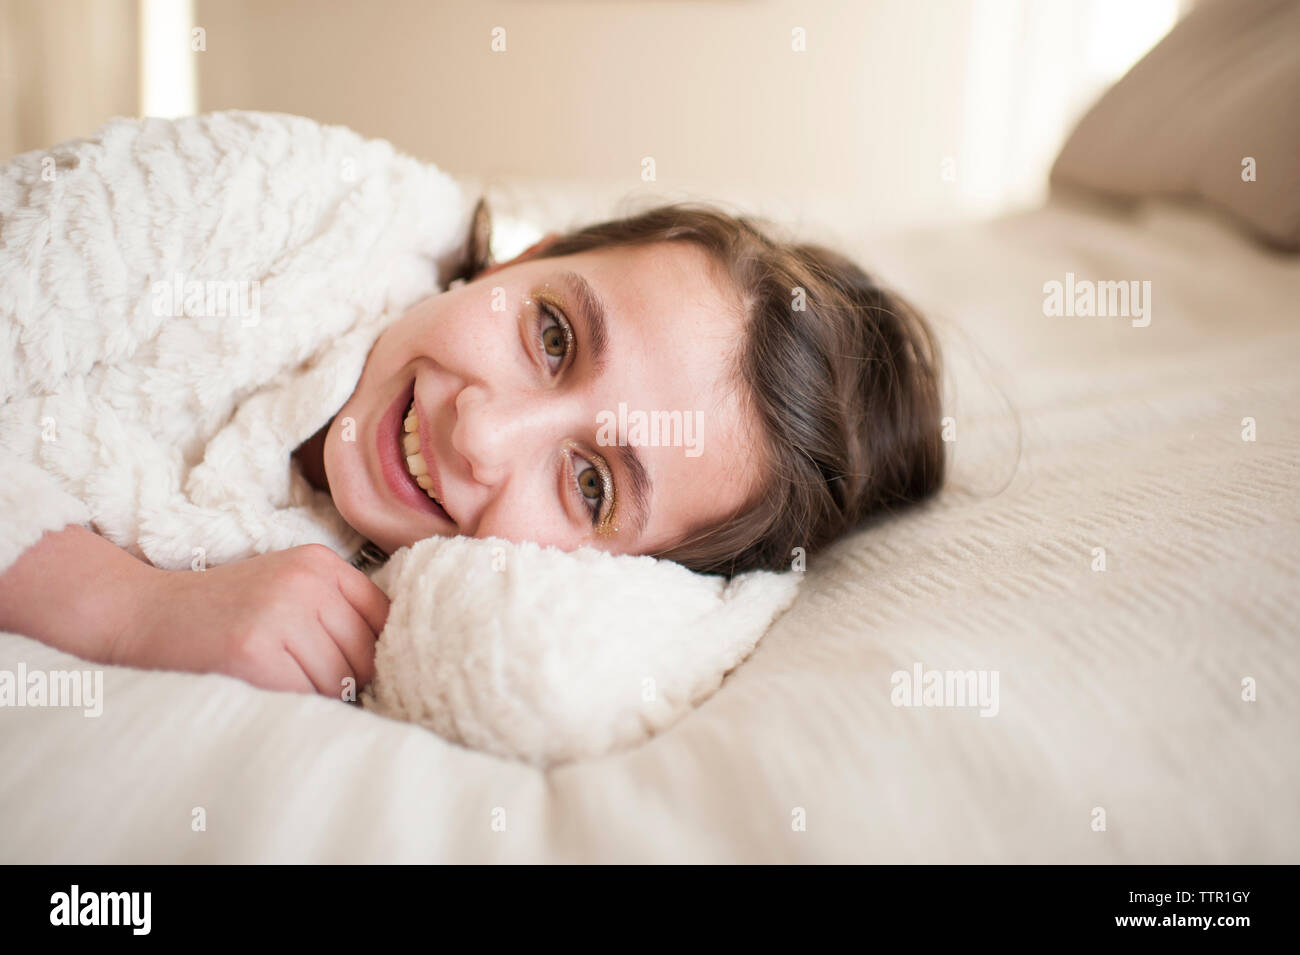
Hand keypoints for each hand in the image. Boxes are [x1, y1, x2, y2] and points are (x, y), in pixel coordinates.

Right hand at [117, 544, 389, 697]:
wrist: (143, 612)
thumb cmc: (223, 608)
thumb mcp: (287, 585)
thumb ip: (337, 608)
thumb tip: (396, 657)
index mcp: (320, 562)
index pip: (385, 617)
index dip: (375, 651)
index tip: (354, 669)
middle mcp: (306, 583)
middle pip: (365, 655)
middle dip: (346, 680)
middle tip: (305, 680)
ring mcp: (280, 615)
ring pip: (338, 682)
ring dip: (317, 697)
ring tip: (280, 682)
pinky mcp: (254, 653)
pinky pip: (304, 698)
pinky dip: (292, 707)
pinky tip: (264, 690)